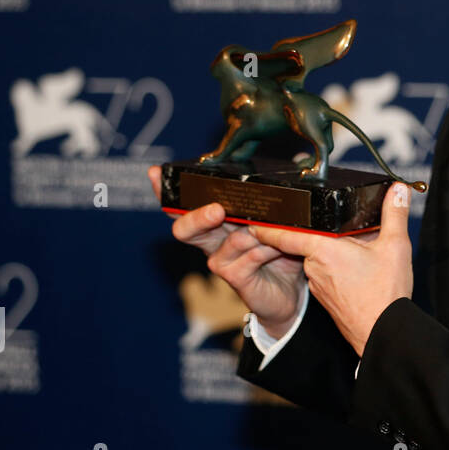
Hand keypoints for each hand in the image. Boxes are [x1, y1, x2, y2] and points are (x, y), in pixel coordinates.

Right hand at [148, 165, 304, 338]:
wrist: (292, 288)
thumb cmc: (280, 248)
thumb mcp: (274, 218)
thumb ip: (271, 197)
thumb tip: (291, 161)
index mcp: (215, 221)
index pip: (185, 202)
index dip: (166, 189)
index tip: (156, 173)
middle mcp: (211, 240)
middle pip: (185, 227)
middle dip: (198, 217)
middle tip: (217, 211)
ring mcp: (220, 260)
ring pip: (228, 240)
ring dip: (258, 232)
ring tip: (278, 228)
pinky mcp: (234, 276)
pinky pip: (248, 256)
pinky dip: (266, 249)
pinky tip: (279, 248)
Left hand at [249, 182, 415, 356]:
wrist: (383, 333)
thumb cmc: (384, 294)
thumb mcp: (395, 246)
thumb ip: (395, 214)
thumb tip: (398, 191)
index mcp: (323, 250)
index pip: (285, 233)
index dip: (269, 224)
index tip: (255, 217)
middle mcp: (314, 267)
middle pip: (311, 241)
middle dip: (327, 234)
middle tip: (351, 230)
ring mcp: (319, 284)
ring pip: (321, 258)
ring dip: (335, 252)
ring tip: (362, 252)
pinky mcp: (326, 298)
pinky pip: (327, 274)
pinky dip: (339, 268)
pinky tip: (361, 271)